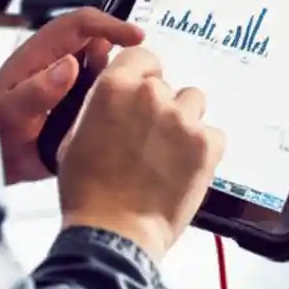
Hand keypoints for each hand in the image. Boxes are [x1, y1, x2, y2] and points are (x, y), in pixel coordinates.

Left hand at [0, 8, 144, 184]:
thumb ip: (36, 91)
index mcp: (40, 53)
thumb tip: (71, 64)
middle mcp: (59, 62)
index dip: (109, 25)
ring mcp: (70, 82)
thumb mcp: (11, 113)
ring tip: (131, 100)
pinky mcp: (78, 102)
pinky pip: (104, 91)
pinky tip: (126, 114)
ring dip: (120, 77)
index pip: (80, 23)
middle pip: (99, 41)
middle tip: (139, 78)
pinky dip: (117, 96)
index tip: (137, 39)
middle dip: (122, 52)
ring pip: (105, 67)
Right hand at [58, 46, 224, 260]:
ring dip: (185, 122)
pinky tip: (185, 169)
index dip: (144, 73)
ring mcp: (183, 120)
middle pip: (167, 86)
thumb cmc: (88, 192)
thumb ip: (99, 108)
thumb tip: (114, 98)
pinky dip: (204, 149)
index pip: (142, 56)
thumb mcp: (75, 138)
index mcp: (114, 88)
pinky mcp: (207, 145)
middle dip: (161, 107)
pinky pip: (214, 134)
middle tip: (150, 139)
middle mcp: (151, 96)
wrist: (114, 233)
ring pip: (194, 103)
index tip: (144, 89)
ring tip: (170, 153)